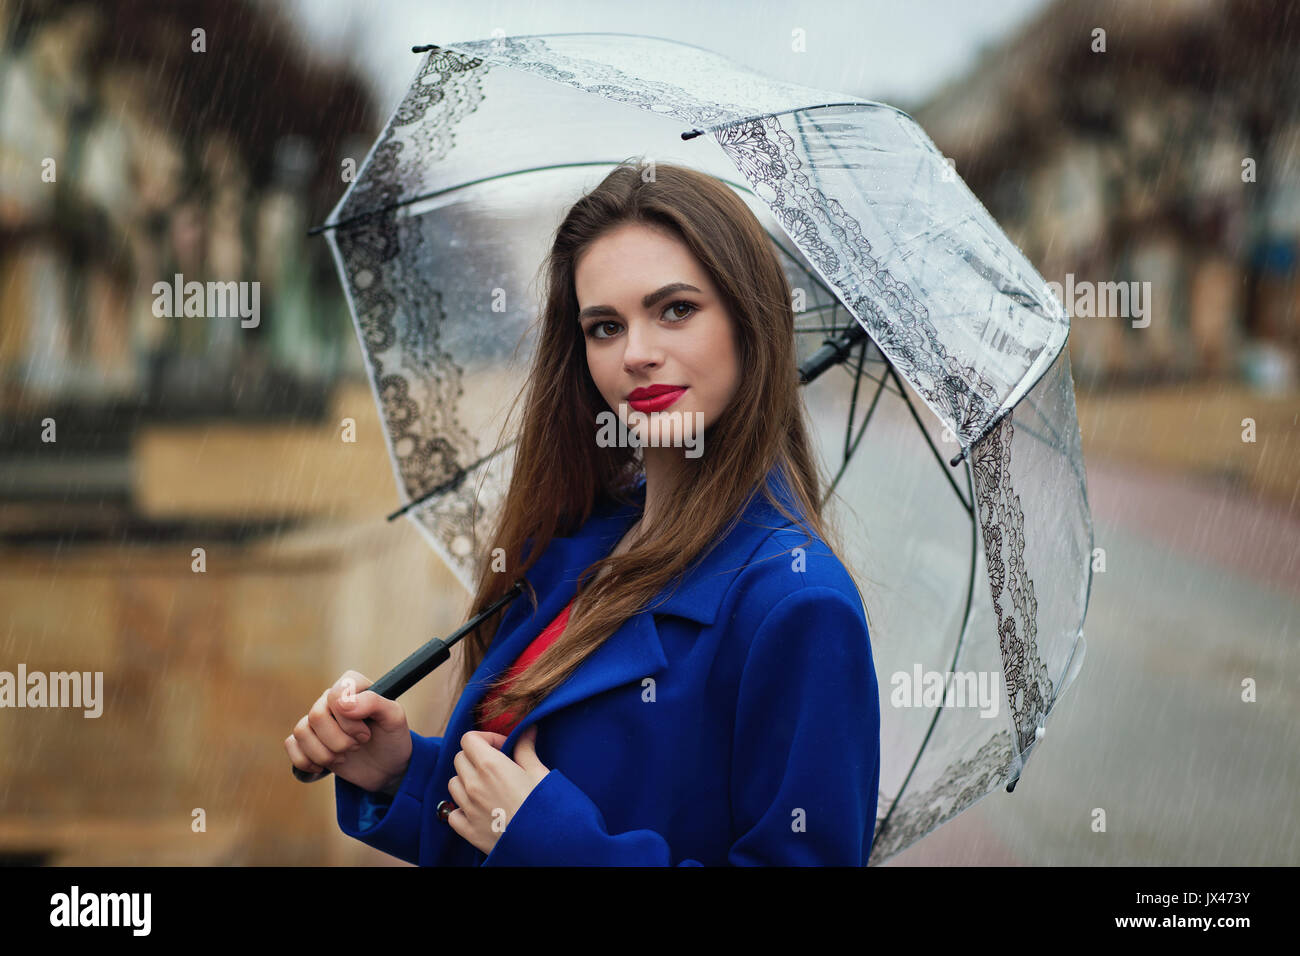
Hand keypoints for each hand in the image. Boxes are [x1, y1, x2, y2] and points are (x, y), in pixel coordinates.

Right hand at [285, 670, 411, 792]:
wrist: (387, 768)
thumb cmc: (392, 739)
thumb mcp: (395, 719)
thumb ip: (374, 702)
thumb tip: (342, 704)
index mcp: (353, 686)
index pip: (335, 694)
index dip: (348, 719)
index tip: (366, 732)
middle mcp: (331, 699)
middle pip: (316, 715)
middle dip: (340, 740)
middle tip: (359, 744)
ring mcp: (318, 720)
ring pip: (301, 731)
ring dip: (325, 753)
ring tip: (345, 756)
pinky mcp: (308, 740)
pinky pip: (291, 745)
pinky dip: (307, 761)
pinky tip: (325, 766)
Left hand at [445, 725, 549, 855]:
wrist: (546, 844)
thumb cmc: (546, 806)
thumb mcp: (539, 773)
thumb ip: (526, 749)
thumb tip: (527, 729)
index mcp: (491, 766)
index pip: (468, 739)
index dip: (485, 739)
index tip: (501, 747)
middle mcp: (474, 785)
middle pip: (459, 758)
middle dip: (475, 757)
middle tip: (496, 766)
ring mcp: (468, 808)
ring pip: (453, 783)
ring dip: (466, 781)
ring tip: (487, 787)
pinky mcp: (468, 830)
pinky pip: (453, 813)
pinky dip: (461, 809)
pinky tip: (478, 809)